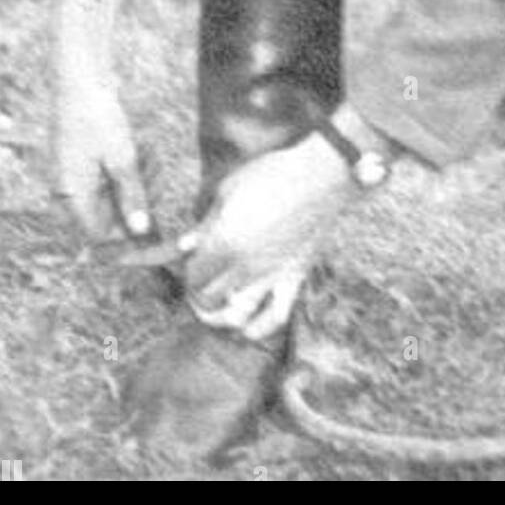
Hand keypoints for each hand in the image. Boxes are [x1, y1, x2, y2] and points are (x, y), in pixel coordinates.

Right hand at [52, 0, 153, 240]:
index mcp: (73, 195)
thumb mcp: (121, 158)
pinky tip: (144, 153)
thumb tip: (141, 231)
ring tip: (151, 160)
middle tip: (156, 182)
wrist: (80, 79)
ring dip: (137, 186)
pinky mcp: (86, 162)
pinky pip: (112, 179)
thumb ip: (132, 196)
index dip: (129, 238)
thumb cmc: (97, 117)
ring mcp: (77, 176)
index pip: (100, 235)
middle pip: (109, 216)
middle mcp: (71, 190)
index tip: (158, 231)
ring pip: (114, 196)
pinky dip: (130, 172)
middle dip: (137, 205)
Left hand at [183, 132, 354, 339]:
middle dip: (197, 295)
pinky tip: (247, 329)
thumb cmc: (272, 175)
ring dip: (218, 319)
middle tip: (196, 287)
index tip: (189, 264)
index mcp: (224, 241)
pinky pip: (276, 316)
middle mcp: (244, 266)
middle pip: (209, 297)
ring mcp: (270, 276)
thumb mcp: (230, 189)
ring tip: (212, 313)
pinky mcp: (293, 278)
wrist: (319, 176)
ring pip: (236, 316)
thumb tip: (185, 244)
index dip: (187, 272)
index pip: (194, 273)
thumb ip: (206, 222)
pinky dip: (259, 329)